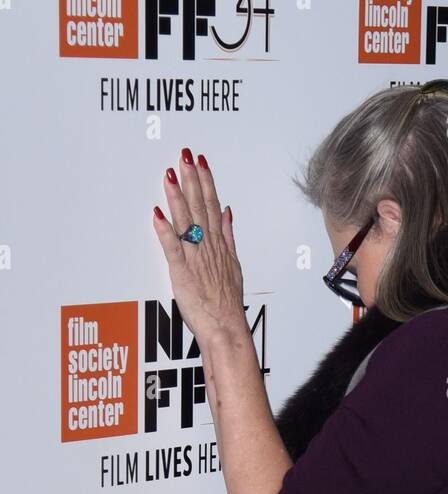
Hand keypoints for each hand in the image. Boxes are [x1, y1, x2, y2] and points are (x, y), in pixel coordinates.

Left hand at [153, 149, 245, 347]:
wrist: (227, 327)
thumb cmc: (228, 303)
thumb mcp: (234, 265)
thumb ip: (229, 236)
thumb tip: (228, 213)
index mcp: (219, 244)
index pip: (212, 205)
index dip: (206, 181)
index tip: (200, 161)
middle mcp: (208, 247)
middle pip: (200, 206)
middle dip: (192, 179)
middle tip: (185, 155)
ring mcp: (195, 258)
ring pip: (186, 222)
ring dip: (177, 197)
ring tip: (170, 174)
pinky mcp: (183, 273)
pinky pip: (172, 248)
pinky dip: (165, 231)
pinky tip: (157, 214)